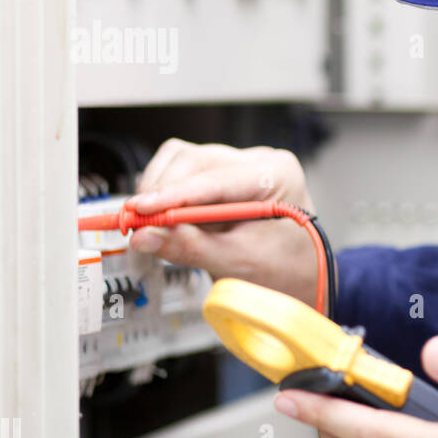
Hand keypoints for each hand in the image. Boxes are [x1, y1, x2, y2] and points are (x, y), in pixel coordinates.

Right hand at [125, 138, 322, 308]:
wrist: (300, 276)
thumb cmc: (284, 269)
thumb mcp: (238, 262)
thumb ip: (191, 248)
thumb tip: (145, 237)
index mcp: (277, 175)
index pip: (216, 179)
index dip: (173, 194)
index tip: (140, 209)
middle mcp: (258, 162)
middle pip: (194, 162)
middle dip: (162, 193)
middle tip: (137, 225)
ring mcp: (239, 166)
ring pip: (183, 162)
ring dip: (162, 193)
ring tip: (155, 227)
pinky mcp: (223, 177)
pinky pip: (184, 174)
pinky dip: (168, 196)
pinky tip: (168, 221)